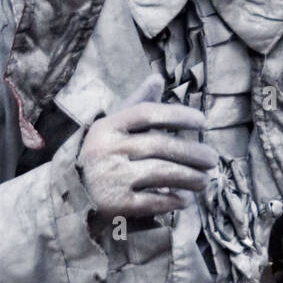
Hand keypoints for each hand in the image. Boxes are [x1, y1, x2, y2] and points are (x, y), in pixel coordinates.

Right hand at [78, 73, 218, 229]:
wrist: (69, 196)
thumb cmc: (100, 155)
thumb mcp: (112, 127)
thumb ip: (136, 104)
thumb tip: (158, 77)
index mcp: (108, 126)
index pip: (148, 113)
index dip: (179, 114)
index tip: (203, 122)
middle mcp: (108, 149)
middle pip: (160, 145)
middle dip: (193, 152)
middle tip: (213, 159)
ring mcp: (111, 178)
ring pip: (161, 173)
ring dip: (190, 177)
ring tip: (205, 180)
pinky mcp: (115, 205)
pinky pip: (153, 202)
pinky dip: (173, 201)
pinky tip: (186, 200)